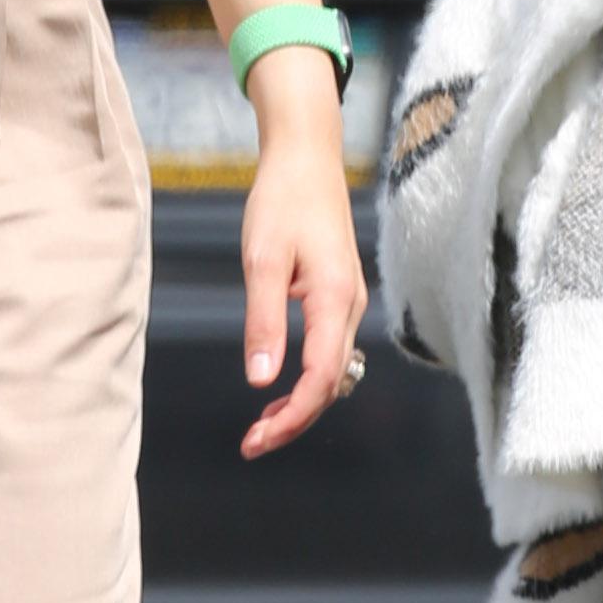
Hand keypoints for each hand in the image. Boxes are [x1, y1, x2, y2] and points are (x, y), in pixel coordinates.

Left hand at [236, 61, 366, 456]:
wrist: (308, 158)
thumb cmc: (282, 201)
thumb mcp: (262, 260)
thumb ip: (264, 322)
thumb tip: (261, 381)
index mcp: (335, 299)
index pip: (320, 379)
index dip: (291, 417)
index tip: (257, 438)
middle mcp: (351, 307)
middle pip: (330, 385)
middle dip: (294, 420)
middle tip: (251, 444)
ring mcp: (349, 303)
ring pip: (333, 372)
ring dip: (301, 403)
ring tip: (262, 426)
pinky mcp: (340, 297)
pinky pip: (331, 352)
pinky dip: (308, 379)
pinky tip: (281, 388)